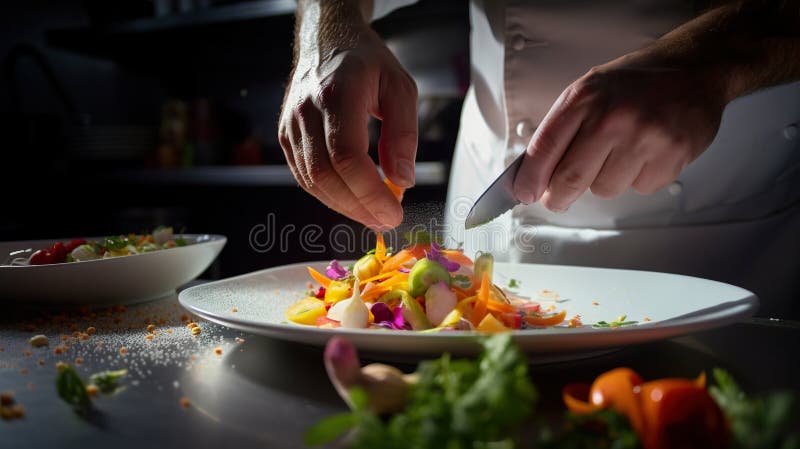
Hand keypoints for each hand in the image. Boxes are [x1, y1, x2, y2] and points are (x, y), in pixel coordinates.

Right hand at [279, 19, 417, 229]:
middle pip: (326, 175)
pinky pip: (304, 176)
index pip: (347, 157)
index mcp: (336, 94)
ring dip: (343, 206)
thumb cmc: (365, 62)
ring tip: (372, 215)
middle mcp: (306, 111)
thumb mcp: (400, 88)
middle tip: (385, 220)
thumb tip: (402, 180)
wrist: (326, 40)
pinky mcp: (285, 136)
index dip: (369, 193)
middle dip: (358, 207)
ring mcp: (290, 125)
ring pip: (311, 181)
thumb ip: (404, 134)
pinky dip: (328, 195)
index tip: (393, 212)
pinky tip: (351, 200)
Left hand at [512, 53, 726, 211]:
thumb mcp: (588, 91)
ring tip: (621, 153)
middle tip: (556, 200)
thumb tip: (536, 174)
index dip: (530, 178)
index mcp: (585, 99)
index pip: (545, 148)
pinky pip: (639, 188)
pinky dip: (638, 178)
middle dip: (557, 197)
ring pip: (604, 189)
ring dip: (605, 180)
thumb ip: (561, 129)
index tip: (523, 194)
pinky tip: (647, 153)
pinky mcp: (671, 156)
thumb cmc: (634, 83)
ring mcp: (644, 138)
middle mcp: (612, 118)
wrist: (692, 68)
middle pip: (571, 178)